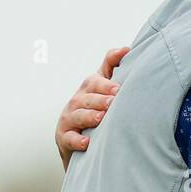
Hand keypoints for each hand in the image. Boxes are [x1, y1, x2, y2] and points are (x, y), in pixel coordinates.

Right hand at [55, 45, 129, 168]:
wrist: (80, 141)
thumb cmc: (96, 109)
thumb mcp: (103, 87)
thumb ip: (112, 67)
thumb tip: (126, 48)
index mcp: (88, 89)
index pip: (94, 82)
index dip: (105, 84)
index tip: (117, 88)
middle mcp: (77, 102)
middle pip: (85, 98)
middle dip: (99, 99)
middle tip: (113, 102)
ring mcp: (68, 120)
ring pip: (76, 116)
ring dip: (89, 117)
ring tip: (101, 118)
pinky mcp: (64, 138)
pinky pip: (69, 139)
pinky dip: (76, 140)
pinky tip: (87, 142)